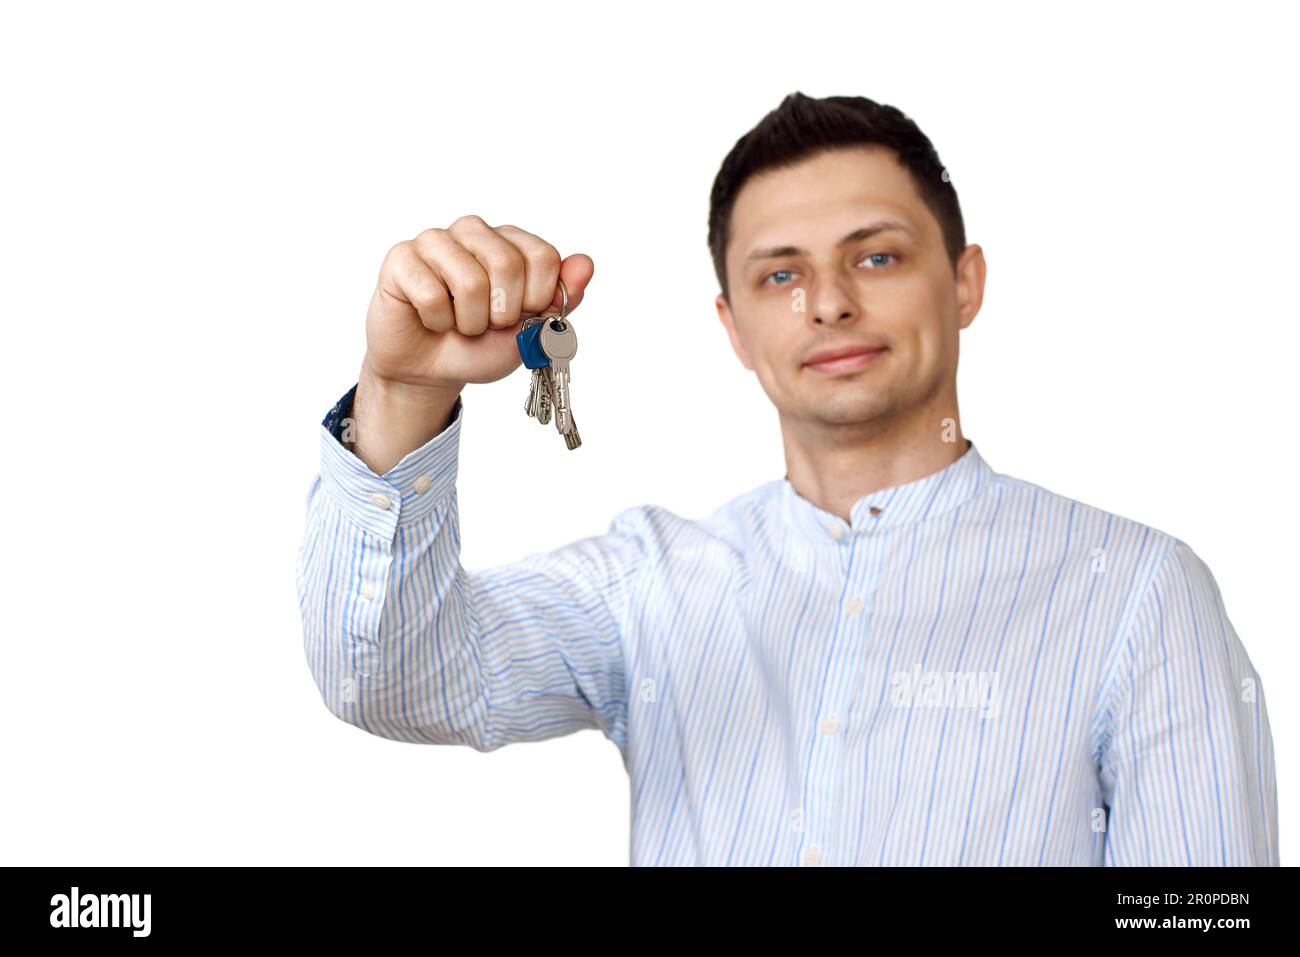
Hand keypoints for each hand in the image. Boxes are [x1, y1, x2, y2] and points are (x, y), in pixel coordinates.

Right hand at [362, 215, 593, 393]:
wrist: (432, 371)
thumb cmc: (481, 346)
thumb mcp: (532, 332)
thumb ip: (561, 299)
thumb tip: (586, 264)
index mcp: (511, 242)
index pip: (543, 257)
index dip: (537, 300)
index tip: (520, 316)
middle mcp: (475, 231)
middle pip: (507, 264)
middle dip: (502, 313)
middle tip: (486, 323)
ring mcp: (436, 240)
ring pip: (470, 282)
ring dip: (469, 322)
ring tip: (458, 322)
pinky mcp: (401, 257)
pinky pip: (431, 295)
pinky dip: (436, 322)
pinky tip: (430, 319)